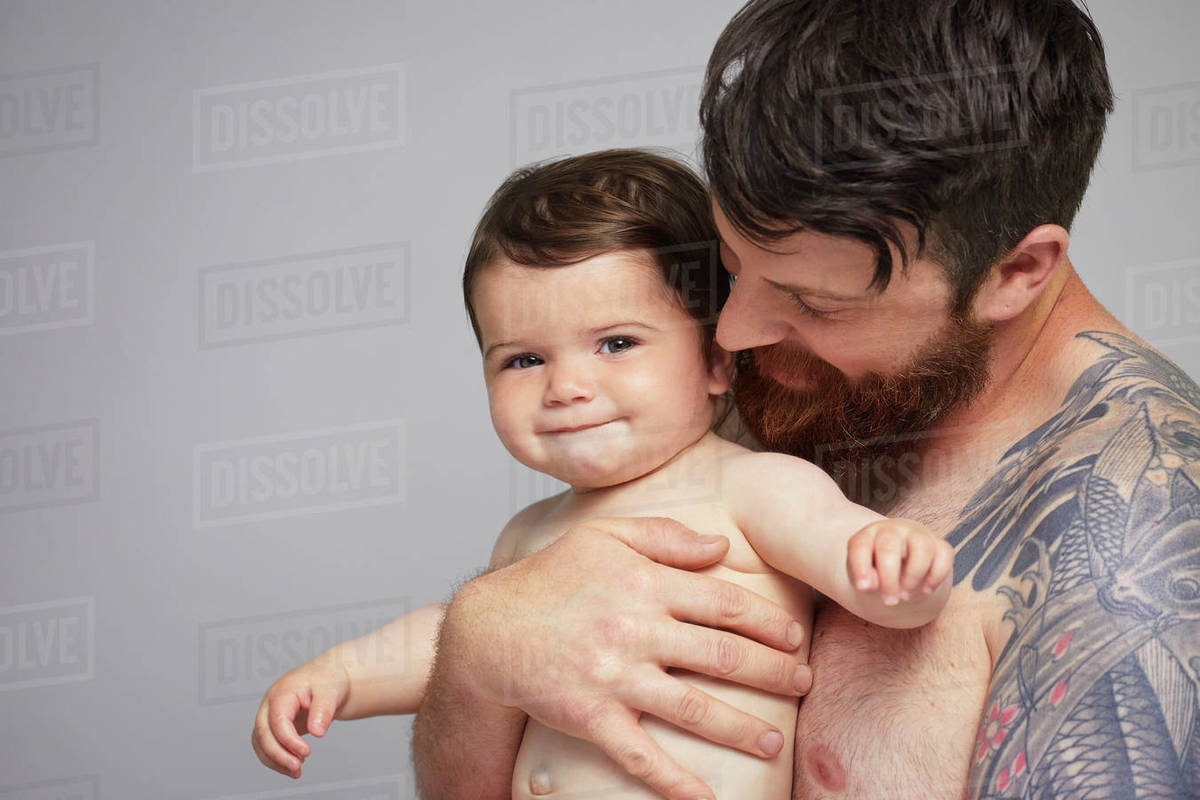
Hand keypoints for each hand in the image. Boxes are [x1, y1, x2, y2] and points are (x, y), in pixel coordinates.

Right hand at [251, 651, 349, 777]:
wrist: (330, 678)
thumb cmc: (329, 680)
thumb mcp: (331, 690)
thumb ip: (323, 710)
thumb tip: (317, 732)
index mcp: (282, 692)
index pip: (277, 720)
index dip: (288, 740)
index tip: (306, 752)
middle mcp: (271, 704)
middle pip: (263, 733)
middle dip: (277, 754)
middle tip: (297, 768)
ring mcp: (271, 715)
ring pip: (261, 742)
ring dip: (275, 760)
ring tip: (296, 771)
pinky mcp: (275, 726)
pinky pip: (267, 745)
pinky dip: (276, 759)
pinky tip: (292, 767)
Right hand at [436, 516, 808, 799]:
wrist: (487, 630)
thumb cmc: (548, 578)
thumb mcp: (604, 537)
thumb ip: (665, 537)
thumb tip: (721, 546)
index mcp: (643, 583)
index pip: (723, 603)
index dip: (767, 622)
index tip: (795, 636)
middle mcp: (634, 629)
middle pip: (722, 655)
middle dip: (773, 672)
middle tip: (805, 682)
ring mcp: (614, 677)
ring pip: (695, 709)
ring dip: (743, 728)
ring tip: (776, 739)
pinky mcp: (591, 718)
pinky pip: (642, 758)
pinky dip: (677, 783)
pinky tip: (708, 799)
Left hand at [847, 518, 953, 605]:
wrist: (900, 561)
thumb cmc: (877, 569)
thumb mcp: (864, 576)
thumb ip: (865, 580)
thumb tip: (870, 585)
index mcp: (868, 535)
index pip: (860, 545)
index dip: (861, 568)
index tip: (863, 589)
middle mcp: (893, 530)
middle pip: (890, 547)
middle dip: (889, 579)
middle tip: (889, 601)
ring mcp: (918, 534)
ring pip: (921, 547)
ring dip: (914, 577)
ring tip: (906, 596)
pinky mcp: (938, 545)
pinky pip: (944, 554)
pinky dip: (936, 576)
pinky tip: (926, 590)